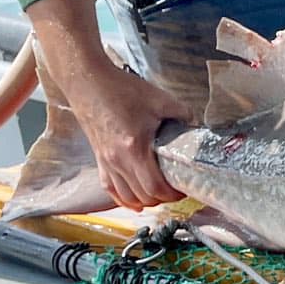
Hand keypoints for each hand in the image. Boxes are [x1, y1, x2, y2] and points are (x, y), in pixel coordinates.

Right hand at [70, 59, 192, 210]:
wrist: (87, 81)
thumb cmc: (121, 89)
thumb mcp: (160, 100)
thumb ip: (183, 115)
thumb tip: (197, 127)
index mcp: (134, 148)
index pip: (154, 187)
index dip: (172, 194)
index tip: (184, 189)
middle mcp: (117, 160)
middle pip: (142, 196)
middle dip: (162, 198)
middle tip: (177, 190)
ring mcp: (106, 161)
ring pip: (126, 196)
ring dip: (145, 200)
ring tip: (160, 193)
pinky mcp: (99, 158)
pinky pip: (109, 188)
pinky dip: (123, 199)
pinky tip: (135, 202)